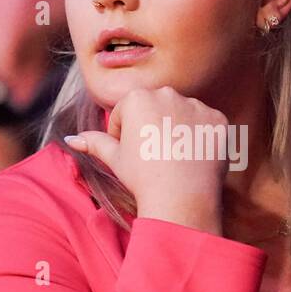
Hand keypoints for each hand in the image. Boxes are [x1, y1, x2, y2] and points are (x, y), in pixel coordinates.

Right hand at [64, 86, 229, 234]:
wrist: (180, 198)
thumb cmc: (143, 178)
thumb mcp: (115, 159)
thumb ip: (95, 142)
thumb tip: (72, 139)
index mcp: (138, 97)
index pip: (128, 112)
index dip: (126, 136)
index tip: (134, 155)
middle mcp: (168, 93)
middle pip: (156, 108)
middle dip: (153, 127)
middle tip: (155, 157)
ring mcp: (196, 105)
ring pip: (182, 114)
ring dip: (178, 130)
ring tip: (175, 159)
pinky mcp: (218, 119)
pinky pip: (207, 124)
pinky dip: (202, 138)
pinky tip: (194, 157)